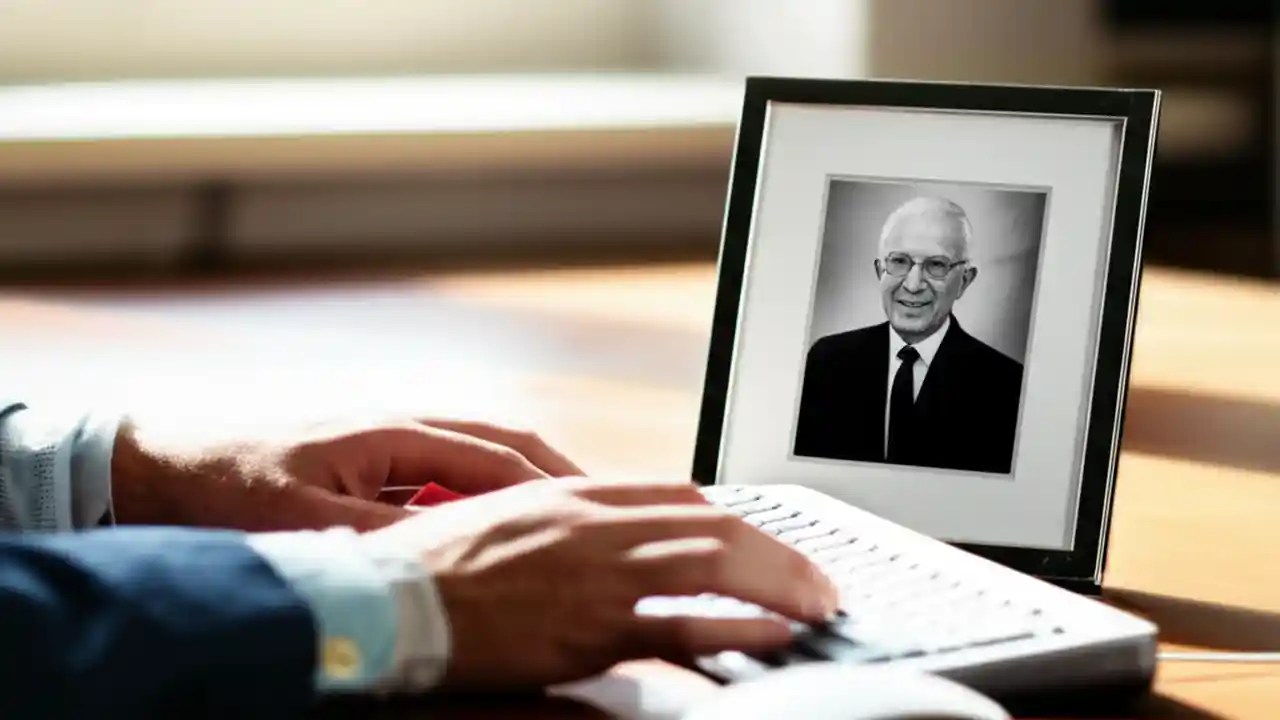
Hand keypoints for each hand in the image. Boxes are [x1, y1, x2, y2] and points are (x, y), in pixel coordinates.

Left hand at [109, 414, 581, 531]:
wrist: (152, 466)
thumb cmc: (221, 489)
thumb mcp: (303, 524)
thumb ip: (380, 540)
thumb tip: (452, 560)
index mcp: (391, 433)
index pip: (496, 458)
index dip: (551, 487)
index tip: (599, 514)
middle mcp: (396, 430)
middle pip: (500, 445)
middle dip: (556, 473)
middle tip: (606, 508)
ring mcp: (382, 445)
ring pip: (475, 459)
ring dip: (523, 484)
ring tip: (566, 517)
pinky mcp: (364, 466)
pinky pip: (443, 478)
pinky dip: (481, 497)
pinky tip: (491, 528)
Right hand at [362, 477, 839, 688]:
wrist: (384, 602)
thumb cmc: (429, 567)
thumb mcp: (500, 521)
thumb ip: (560, 525)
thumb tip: (603, 539)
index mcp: (571, 496)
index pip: (676, 494)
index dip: (730, 517)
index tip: (758, 541)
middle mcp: (594, 525)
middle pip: (711, 524)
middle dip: (775, 551)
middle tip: (813, 578)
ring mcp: (596, 575)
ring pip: (712, 564)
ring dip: (776, 583)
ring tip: (815, 604)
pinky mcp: (589, 630)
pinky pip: (680, 625)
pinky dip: (735, 630)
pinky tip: (770, 638)